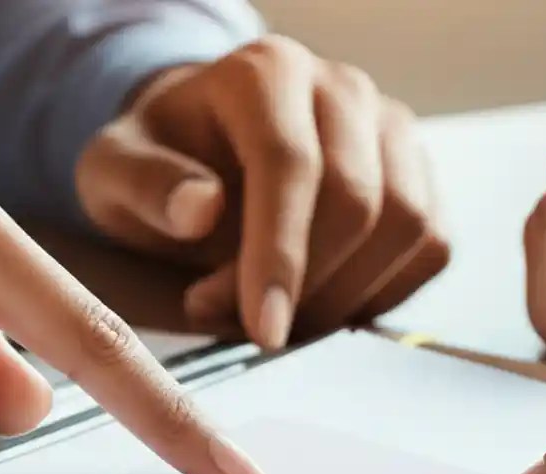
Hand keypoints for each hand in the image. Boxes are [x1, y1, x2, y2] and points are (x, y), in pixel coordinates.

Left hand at [76, 36, 448, 348]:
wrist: (199, 151)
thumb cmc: (158, 164)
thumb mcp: (115, 171)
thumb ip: (147, 185)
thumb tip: (201, 210)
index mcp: (264, 72)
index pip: (291, 164)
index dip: (281, 256)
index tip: (263, 329)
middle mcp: (341, 88)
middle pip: (359, 201)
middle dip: (308, 287)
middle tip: (244, 328)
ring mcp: (390, 129)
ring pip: (408, 226)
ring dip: (345, 296)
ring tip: (275, 316)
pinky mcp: (419, 174)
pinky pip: (430, 247)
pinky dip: (380, 294)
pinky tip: (320, 303)